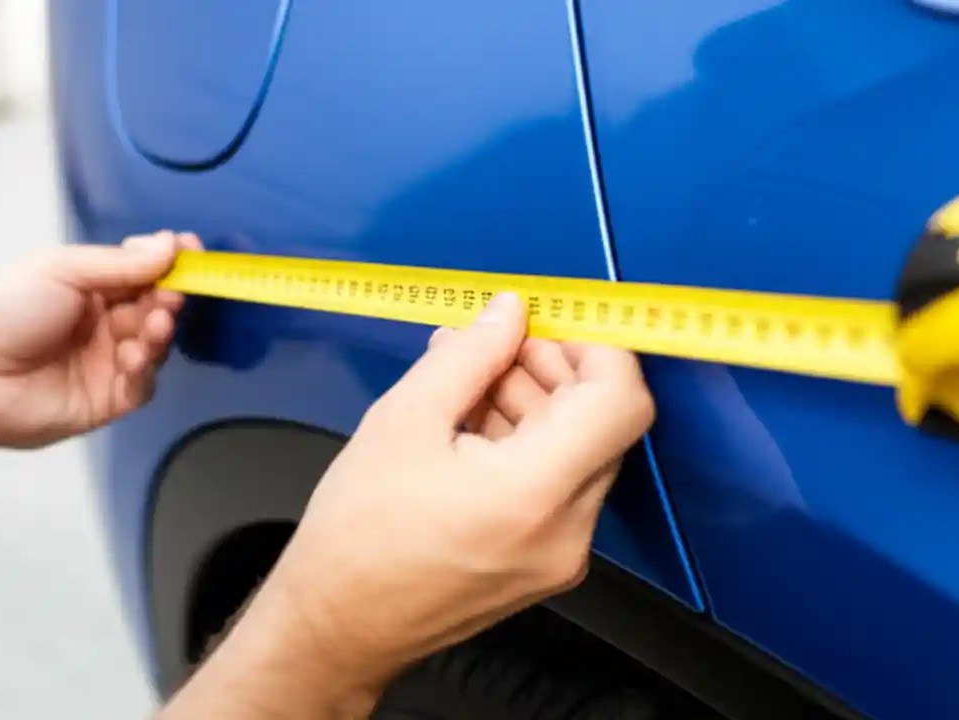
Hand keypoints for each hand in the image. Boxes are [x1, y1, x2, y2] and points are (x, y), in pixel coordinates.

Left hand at [0, 231, 199, 447]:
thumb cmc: (3, 313)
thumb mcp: (62, 270)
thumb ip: (120, 263)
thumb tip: (169, 244)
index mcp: (89, 286)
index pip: (144, 271)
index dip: (171, 262)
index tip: (193, 252)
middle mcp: (102, 323)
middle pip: (156, 307)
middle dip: (170, 297)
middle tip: (174, 293)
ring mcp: (106, 362)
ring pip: (154, 345)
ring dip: (160, 332)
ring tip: (154, 324)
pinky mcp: (106, 400)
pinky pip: (142, 384)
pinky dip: (145, 369)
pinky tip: (131, 357)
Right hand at [239, 292, 654, 702]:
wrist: (337, 627)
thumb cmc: (357, 536)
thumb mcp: (403, 420)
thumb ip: (469, 355)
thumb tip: (509, 312)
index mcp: (533, 493)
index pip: (621, 400)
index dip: (596, 348)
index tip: (550, 325)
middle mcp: (566, 531)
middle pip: (601, 425)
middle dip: (554, 371)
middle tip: (495, 346)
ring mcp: (561, 555)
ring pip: (579, 453)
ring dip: (536, 406)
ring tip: (466, 385)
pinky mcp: (546, 565)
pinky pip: (559, 487)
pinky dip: (527, 447)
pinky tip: (471, 428)